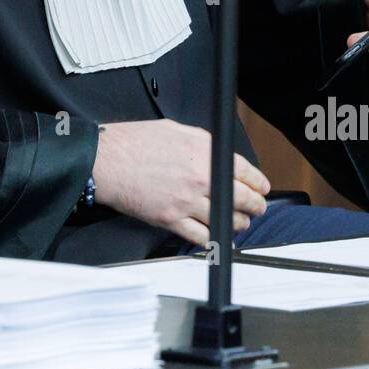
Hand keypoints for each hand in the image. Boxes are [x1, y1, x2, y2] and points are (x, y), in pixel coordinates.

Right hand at [92, 118, 270, 248]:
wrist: (107, 161)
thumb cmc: (133, 142)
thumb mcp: (175, 129)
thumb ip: (200, 143)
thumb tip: (216, 153)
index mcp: (203, 151)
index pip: (244, 171)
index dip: (258, 183)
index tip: (261, 188)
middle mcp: (199, 177)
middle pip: (242, 198)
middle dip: (255, 206)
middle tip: (257, 208)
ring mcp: (186, 201)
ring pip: (225, 219)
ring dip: (238, 223)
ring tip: (239, 222)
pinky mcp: (171, 219)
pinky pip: (201, 236)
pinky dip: (213, 239)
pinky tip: (217, 237)